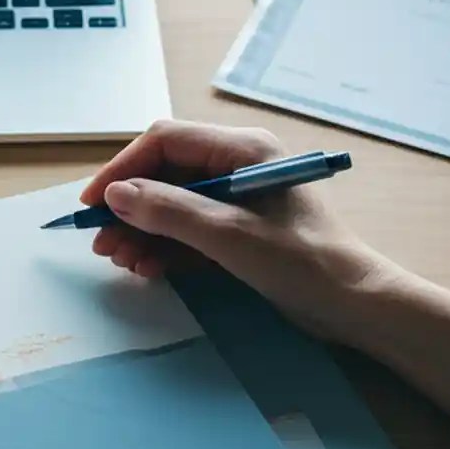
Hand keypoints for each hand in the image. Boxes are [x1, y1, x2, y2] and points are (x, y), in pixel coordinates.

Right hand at [80, 120, 386, 340]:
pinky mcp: (238, 229)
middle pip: (164, 174)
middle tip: (101, 243)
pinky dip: (163, 246)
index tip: (94, 204)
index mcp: (242, 149)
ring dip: (141, 231)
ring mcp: (237, 198)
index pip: (165, 142)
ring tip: (120, 261)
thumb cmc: (303, 262)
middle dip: (129, 208)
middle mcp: (237, 165)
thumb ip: (170, 211)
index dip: (123, 170)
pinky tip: (146, 267)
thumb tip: (116, 195)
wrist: (355, 306)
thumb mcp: (230, 236)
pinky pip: (187, 229)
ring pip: (171, 204)